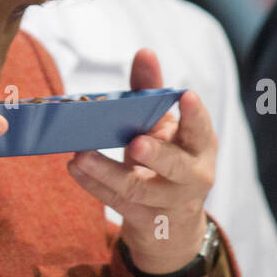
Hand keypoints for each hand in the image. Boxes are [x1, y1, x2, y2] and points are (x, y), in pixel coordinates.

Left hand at [67, 48, 214, 274]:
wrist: (172, 223)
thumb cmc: (167, 158)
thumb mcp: (164, 127)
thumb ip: (153, 91)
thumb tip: (144, 52)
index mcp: (201, 146)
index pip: (201, 129)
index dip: (195, 114)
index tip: (186, 94)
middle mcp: (192, 175)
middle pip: (176, 166)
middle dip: (157, 154)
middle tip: (136, 143)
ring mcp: (168, 202)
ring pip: (139, 188)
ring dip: (108, 172)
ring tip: (81, 156)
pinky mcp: (143, 219)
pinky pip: (116, 202)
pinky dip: (93, 184)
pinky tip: (74, 168)